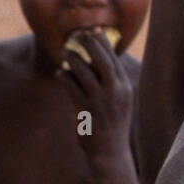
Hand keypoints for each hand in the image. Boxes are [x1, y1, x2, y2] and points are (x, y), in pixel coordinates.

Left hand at [59, 29, 133, 159]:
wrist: (111, 153)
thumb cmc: (113, 124)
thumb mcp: (120, 102)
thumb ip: (112, 83)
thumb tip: (98, 64)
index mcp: (124, 88)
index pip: (114, 60)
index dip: (104, 43)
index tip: (95, 31)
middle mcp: (115, 92)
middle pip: (103, 61)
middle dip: (91, 44)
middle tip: (79, 34)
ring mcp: (101, 101)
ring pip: (85, 72)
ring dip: (73, 59)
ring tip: (66, 52)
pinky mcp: (86, 111)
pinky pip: (72, 88)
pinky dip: (65, 77)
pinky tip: (60, 73)